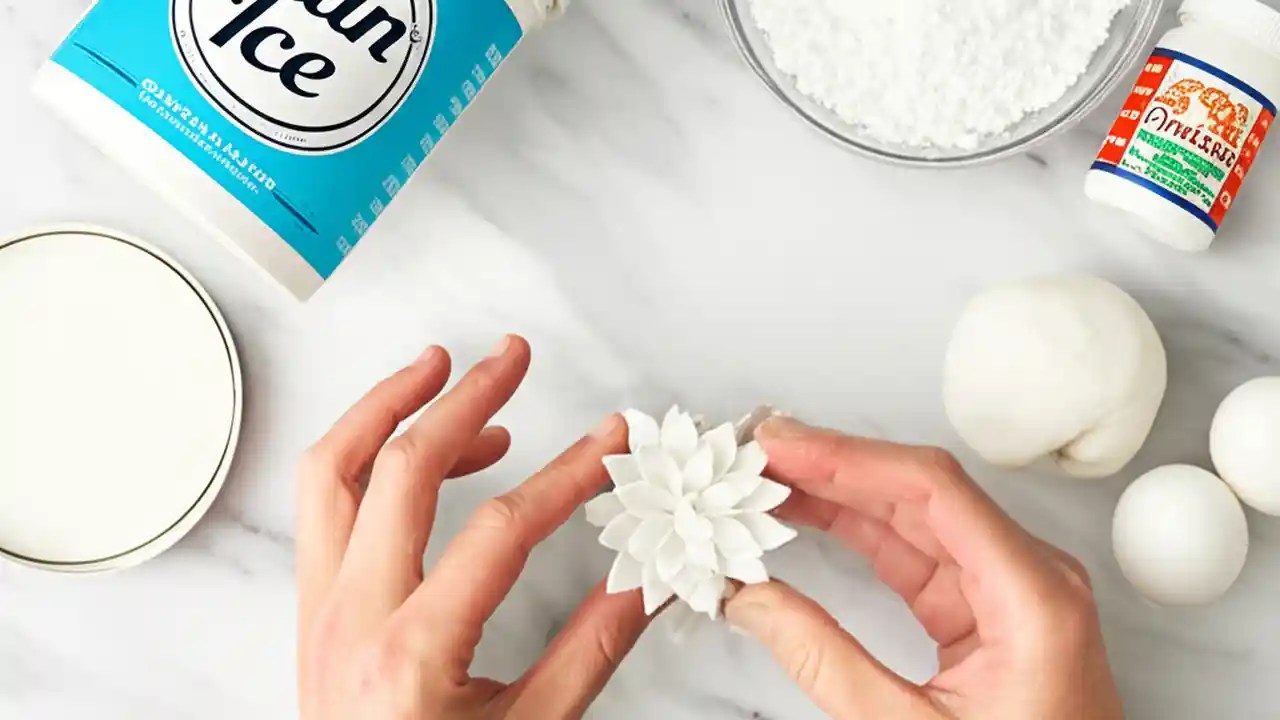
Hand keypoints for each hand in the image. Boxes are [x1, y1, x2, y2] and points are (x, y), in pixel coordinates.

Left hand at [296, 336, 649, 719]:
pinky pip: (324, 504)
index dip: (568, 475)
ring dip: (387, 406)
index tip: (611, 443)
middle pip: (402, 468)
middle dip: (465, 399)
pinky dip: (366, 455)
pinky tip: (414, 450)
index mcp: (413, 652)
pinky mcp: (311, 605)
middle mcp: (352, 616)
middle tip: (511, 359)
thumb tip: (641, 579)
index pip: (501, 530)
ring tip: (440, 369)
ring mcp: (320, 605)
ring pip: (333, 471)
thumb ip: (588, 653)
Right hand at [724, 418, 1123, 719]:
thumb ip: (824, 661)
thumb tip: (751, 597)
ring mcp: (1006, 592)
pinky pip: (914, 553)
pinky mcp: (983, 611)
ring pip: (910, 517)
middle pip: (918, 492)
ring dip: (836, 493)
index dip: (848, 457)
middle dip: (832, 466)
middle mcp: (1028, 578)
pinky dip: (856, 532)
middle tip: (758, 454)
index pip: (932, 491)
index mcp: (1032, 597)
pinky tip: (808, 516)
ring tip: (767, 478)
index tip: (782, 447)